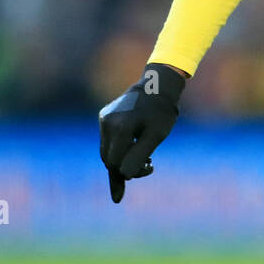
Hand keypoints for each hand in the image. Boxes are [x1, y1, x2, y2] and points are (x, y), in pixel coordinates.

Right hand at [99, 63, 186, 201]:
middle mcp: (107, 123)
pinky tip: (136, 145)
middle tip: (150, 164)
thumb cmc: (160, 113)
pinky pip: (108, 141)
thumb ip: (138, 157)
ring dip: (123, 159)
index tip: (149, 168)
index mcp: (120, 128)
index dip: (129, 174)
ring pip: (107, 151)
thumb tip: (124, 176)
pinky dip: (120, 148)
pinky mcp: (104, 117)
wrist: (156, 87)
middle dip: (126, 168)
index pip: (116, 163)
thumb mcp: (156, 137)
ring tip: (146, 156)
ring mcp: (104, 119)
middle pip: (109, 159)